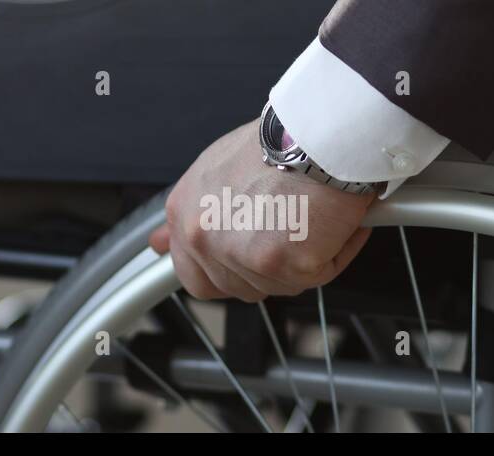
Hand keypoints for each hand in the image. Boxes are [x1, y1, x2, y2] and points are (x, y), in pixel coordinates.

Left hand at [149, 119, 374, 301]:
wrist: (317, 131)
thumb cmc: (278, 141)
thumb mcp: (214, 169)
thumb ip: (193, 213)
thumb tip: (159, 244)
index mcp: (185, 215)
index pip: (193, 276)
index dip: (225, 273)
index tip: (246, 262)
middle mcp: (205, 239)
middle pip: (241, 286)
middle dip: (271, 266)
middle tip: (292, 228)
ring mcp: (242, 256)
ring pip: (282, 285)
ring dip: (305, 257)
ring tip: (313, 213)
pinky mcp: (283, 266)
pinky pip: (318, 274)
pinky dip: (335, 250)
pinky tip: (333, 218)